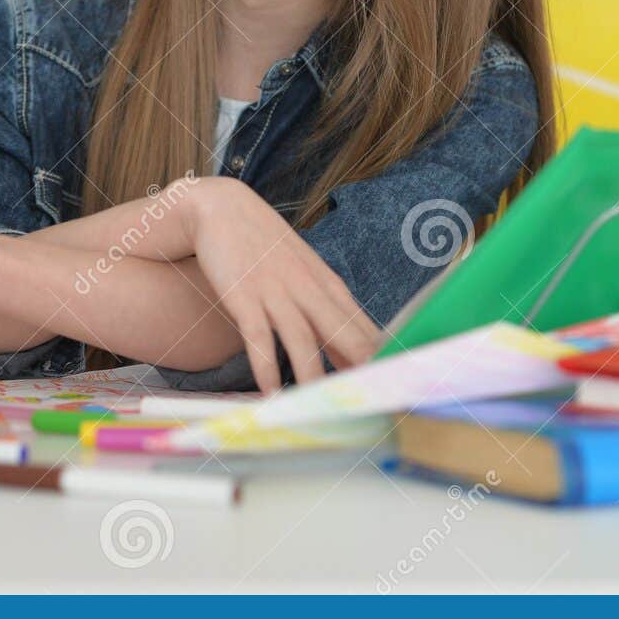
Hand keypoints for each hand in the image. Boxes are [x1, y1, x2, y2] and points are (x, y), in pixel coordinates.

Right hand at [181, 176, 380, 391]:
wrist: (222, 207)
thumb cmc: (266, 248)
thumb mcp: (304, 275)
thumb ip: (328, 313)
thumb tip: (355, 355)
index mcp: (329, 287)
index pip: (366, 331)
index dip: (382, 364)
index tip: (395, 393)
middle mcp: (308, 290)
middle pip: (345, 335)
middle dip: (362, 373)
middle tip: (374, 407)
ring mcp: (276, 292)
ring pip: (302, 341)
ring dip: (312, 378)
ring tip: (319, 411)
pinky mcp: (244, 296)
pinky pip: (258, 337)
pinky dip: (266, 367)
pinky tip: (270, 393)